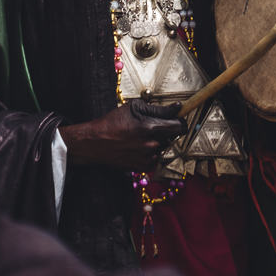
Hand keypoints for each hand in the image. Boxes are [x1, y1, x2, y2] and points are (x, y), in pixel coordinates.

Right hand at [59, 100, 185, 170]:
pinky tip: (136, 147)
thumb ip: (158, 109)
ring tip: (139, 138)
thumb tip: (177, 108)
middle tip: (150, 127)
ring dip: (156, 142)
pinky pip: (154, 159)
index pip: (180, 126)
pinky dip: (149, 153)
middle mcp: (152, 145)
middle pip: (171, 137)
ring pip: (162, 148)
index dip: (180, 121)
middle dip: (164, 131)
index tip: (177, 119)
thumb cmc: (112, 122)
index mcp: (151, 127)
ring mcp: (148, 158)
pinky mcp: (143, 168)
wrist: (94, 143)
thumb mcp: (134, 108)